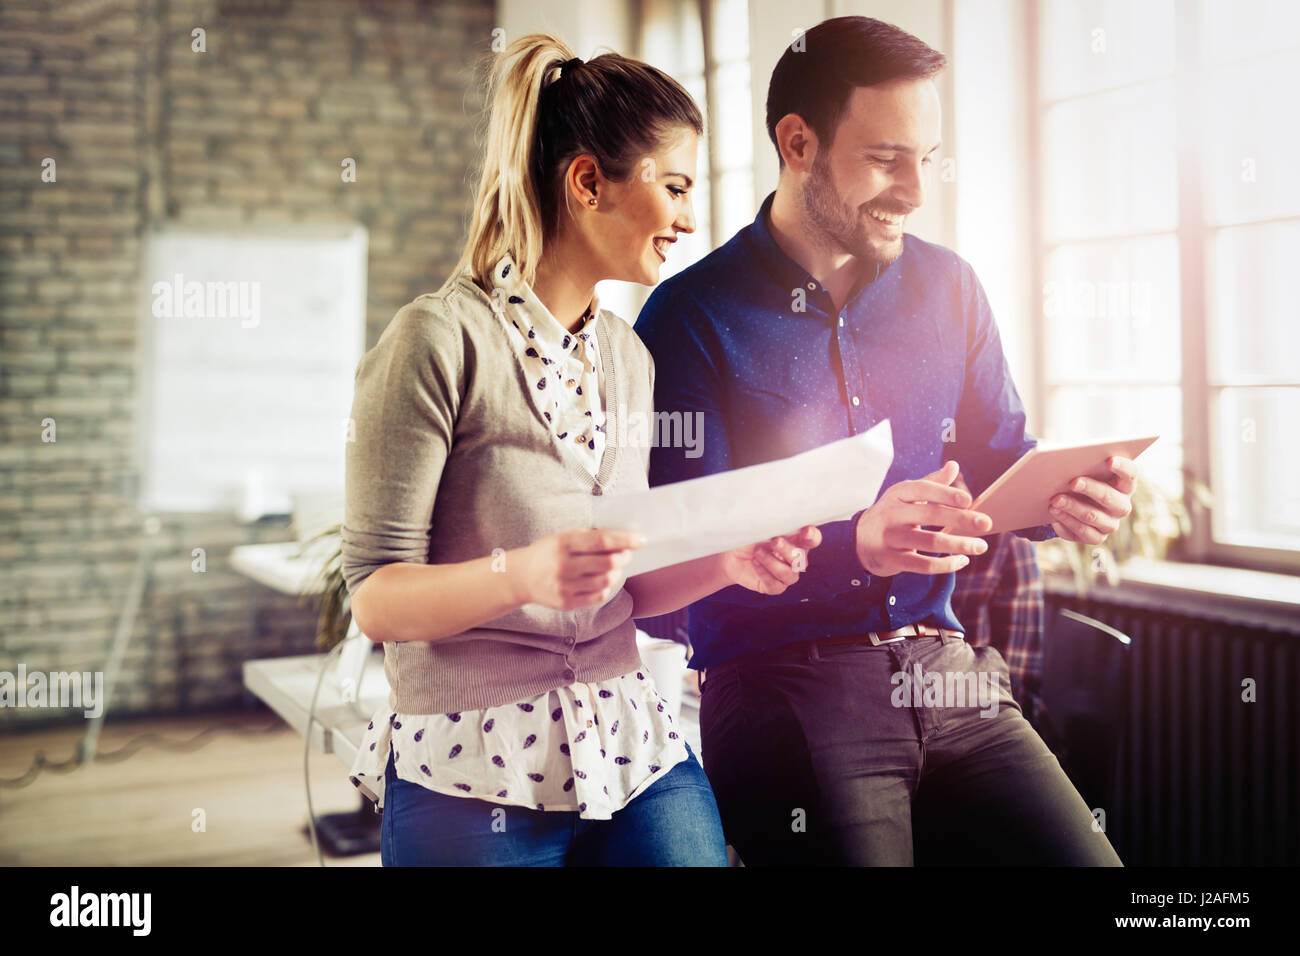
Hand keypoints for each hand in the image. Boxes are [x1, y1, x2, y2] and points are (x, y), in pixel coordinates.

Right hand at [513, 528, 644, 610]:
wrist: (520, 577)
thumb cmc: (547, 552)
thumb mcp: (563, 537)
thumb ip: (590, 538)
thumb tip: (623, 540)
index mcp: (563, 543)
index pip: (602, 541)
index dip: (625, 540)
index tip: (641, 539)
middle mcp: (564, 566)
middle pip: (608, 563)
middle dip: (624, 558)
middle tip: (626, 554)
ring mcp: (565, 587)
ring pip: (606, 581)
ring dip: (616, 573)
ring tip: (613, 567)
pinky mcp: (566, 603)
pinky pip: (598, 596)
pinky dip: (606, 587)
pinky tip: (602, 580)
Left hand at [721, 525, 821, 594]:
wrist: (730, 554)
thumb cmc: (748, 537)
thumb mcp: (759, 527)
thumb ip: (771, 523)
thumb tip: (776, 513)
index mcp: (796, 541)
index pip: (812, 539)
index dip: (812, 536)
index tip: (805, 530)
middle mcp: (794, 559)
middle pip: (801, 559)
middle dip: (788, 550)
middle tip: (774, 541)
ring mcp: (785, 574)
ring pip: (789, 574)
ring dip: (773, 563)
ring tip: (758, 552)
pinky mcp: (774, 587)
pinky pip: (776, 585)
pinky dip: (765, 574)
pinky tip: (755, 563)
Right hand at [854, 460, 990, 576]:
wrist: (859, 540)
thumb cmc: (891, 514)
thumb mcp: (905, 495)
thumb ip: (931, 482)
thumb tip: (954, 465)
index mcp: (898, 494)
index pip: (922, 490)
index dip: (945, 494)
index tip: (969, 500)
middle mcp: (893, 514)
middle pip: (930, 515)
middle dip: (961, 519)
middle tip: (986, 523)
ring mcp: (891, 538)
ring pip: (930, 542)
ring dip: (959, 545)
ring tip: (981, 546)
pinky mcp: (893, 560)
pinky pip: (924, 565)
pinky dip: (946, 565)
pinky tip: (962, 561)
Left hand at [1049, 456, 1136, 543]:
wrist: (1070, 501)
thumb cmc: (1080, 478)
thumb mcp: (1083, 469)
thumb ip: (1082, 463)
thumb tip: (1065, 458)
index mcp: (1124, 484)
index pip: (1130, 474)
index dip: (1122, 467)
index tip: (1109, 460)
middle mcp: (1121, 505)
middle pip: (1110, 497)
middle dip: (1090, 489)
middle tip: (1072, 482)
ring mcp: (1111, 523)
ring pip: (1093, 516)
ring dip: (1073, 507)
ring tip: (1055, 499)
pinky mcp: (1096, 537)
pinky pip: (1083, 531)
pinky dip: (1067, 521)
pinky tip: (1054, 512)